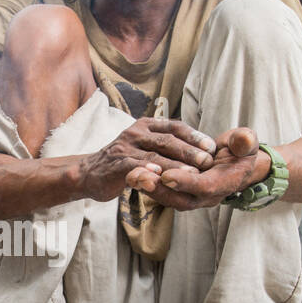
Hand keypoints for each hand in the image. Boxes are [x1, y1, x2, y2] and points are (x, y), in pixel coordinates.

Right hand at [79, 117, 217, 203]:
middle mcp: (136, 132)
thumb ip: (165, 146)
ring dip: (175, 164)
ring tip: (192, 173)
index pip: (175, 127)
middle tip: (208, 161)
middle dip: (190, 151)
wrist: (89, 172)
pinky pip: (134, 167)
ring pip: (155, 155)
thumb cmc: (124, 161)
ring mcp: (125, 148)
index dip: (194, 136)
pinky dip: (147, 172)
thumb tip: (200, 150)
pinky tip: (159, 177)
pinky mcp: (116, 164)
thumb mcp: (145, 147)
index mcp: (146, 125)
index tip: (212, 147)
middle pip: (168, 140)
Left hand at [126, 126, 267, 209]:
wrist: (235, 162)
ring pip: (168, 197)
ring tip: (131, 175)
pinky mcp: (180, 192)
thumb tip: (243, 140)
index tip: (168, 175)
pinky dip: (147, 183)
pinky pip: (162, 191)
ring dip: (149, 188)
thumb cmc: (242, 151)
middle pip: (181, 198)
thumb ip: (245, 142)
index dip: (186, 182)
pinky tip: (131, 172)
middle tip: (141, 177)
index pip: (205, 187)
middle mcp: (206, 196)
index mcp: (225, 183)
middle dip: (160, 189)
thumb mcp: (248, 144)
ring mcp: (192, 196)